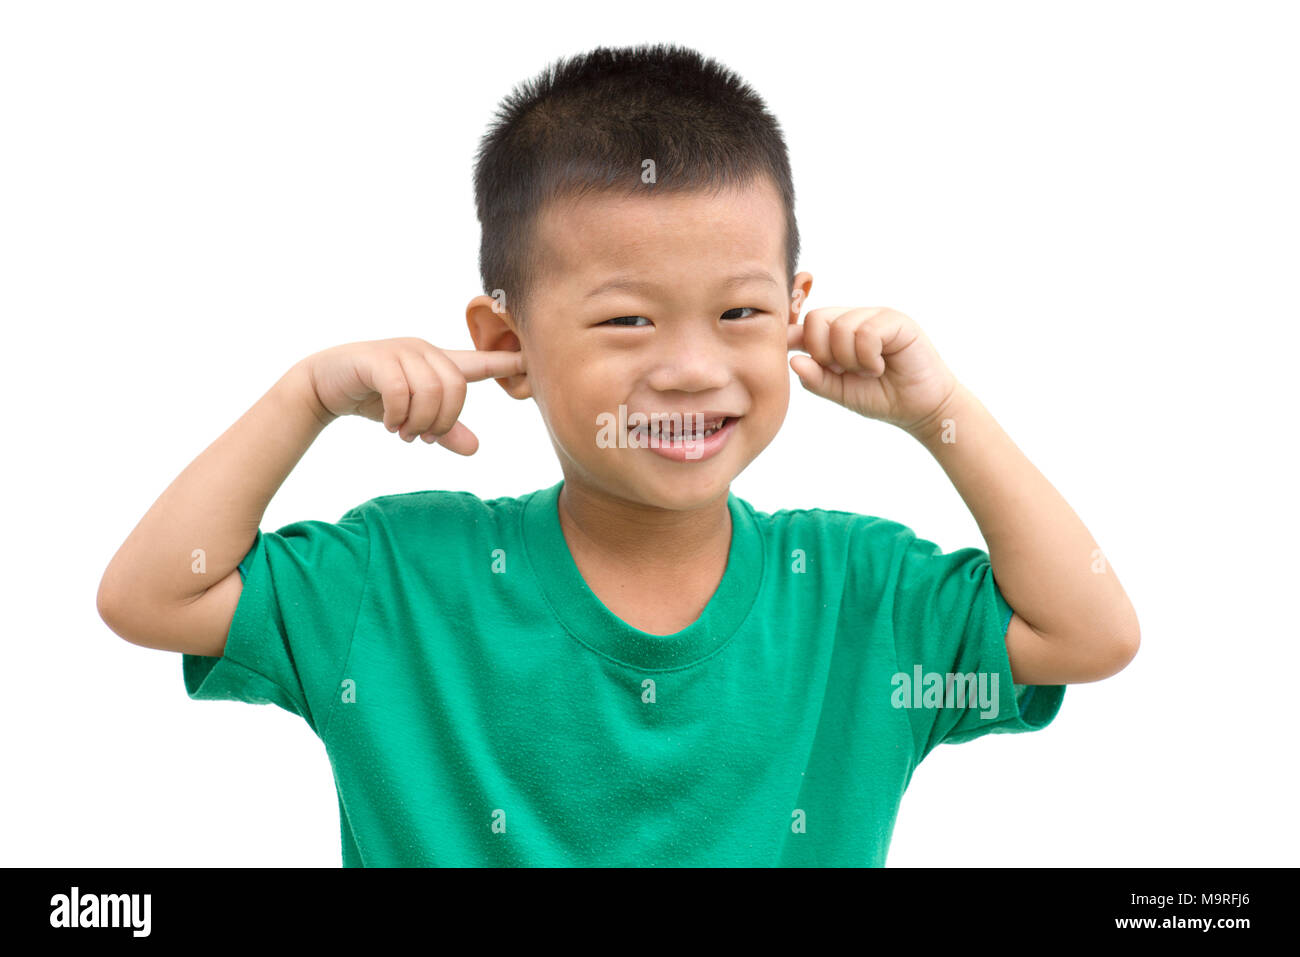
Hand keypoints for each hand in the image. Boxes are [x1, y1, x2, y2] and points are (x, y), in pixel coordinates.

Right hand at [298, 337, 525, 454]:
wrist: (323, 384)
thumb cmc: (374, 397)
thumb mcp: (414, 417)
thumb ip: (444, 432)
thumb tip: (475, 449)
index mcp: (438, 363)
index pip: (480, 362)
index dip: (506, 361)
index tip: (531, 359)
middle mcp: (424, 352)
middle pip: (456, 389)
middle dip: (441, 422)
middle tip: (420, 437)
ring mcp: (402, 352)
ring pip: (431, 392)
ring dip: (418, 422)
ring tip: (402, 432)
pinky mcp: (378, 358)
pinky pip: (401, 391)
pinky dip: (397, 415)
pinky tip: (389, 423)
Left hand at [788, 307, 959, 436]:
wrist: (920, 408)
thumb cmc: (881, 397)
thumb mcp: (840, 391)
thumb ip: (815, 378)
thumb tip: (792, 360)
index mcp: (836, 333)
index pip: (805, 323)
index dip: (794, 338)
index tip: (799, 357)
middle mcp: (854, 319)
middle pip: (816, 319)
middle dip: (823, 353)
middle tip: (843, 370)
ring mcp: (875, 316)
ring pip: (841, 327)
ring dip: (850, 359)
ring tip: (868, 371)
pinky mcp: (895, 320)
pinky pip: (866, 332)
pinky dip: (868, 357)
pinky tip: (879, 367)